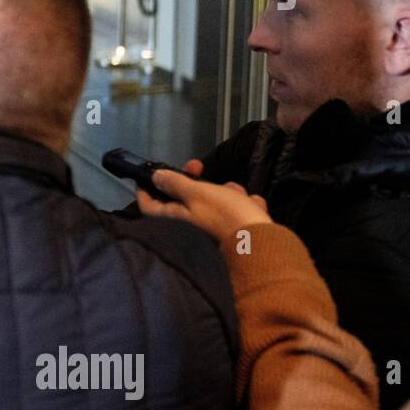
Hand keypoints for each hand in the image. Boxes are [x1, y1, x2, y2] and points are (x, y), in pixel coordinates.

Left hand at [135, 167, 271, 245]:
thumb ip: (175, 184)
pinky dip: (243, 205)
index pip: (149, 205)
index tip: (147, 176)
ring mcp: (214, 229)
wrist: (264, 243)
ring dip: (228, 193)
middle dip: (197, 181)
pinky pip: (235, 210)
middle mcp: (190, 225)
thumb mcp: (197, 193)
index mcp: (175, 218)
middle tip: (198, 166)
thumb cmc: (226, 216)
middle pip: (186, 197)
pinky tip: (252, 206)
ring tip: (238, 196)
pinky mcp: (235, 230)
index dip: (145, 189)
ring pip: (216, 200)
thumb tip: (155, 178)